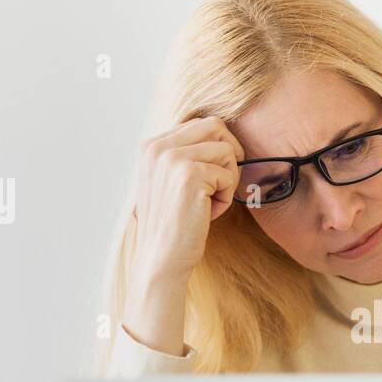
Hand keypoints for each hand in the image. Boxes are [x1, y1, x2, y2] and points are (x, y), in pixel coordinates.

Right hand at [123, 116, 244, 355]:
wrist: (162, 258)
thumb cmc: (174, 223)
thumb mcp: (171, 181)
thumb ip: (186, 154)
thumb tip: (224, 135)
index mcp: (151, 146)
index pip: (200, 123)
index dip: (218, 147)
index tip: (214, 176)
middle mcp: (158, 147)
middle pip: (216, 126)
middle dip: (229, 155)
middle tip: (223, 184)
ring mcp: (172, 159)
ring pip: (227, 151)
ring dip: (228, 180)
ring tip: (210, 202)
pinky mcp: (189, 175)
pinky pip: (229, 175)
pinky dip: (226, 197)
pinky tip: (208, 214)